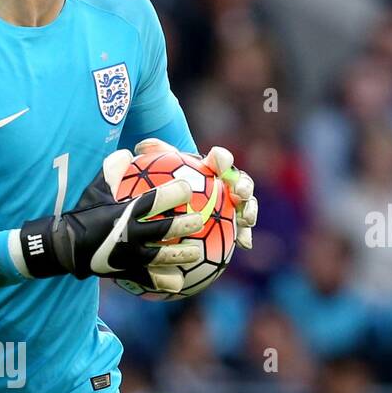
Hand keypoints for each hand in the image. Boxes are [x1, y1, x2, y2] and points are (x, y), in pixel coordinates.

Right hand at [11, 149, 202, 293]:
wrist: (64, 246)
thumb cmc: (83, 213)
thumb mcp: (95, 189)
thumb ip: (113, 170)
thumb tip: (128, 152)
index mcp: (125, 212)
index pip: (155, 201)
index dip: (175, 194)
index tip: (188, 189)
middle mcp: (129, 234)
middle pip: (164, 229)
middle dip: (184, 225)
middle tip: (199, 221)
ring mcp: (128, 256)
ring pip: (161, 257)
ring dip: (180, 255)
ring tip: (195, 253)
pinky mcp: (125, 271)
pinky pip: (147, 278)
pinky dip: (163, 282)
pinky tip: (178, 284)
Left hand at [134, 138, 258, 250]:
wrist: (181, 199)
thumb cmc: (172, 180)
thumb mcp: (161, 168)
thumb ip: (155, 156)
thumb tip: (141, 147)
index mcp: (213, 167)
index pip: (219, 159)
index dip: (221, 159)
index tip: (217, 163)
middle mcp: (228, 182)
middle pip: (240, 180)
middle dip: (244, 185)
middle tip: (239, 193)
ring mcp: (234, 201)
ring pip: (247, 203)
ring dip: (250, 209)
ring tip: (247, 220)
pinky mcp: (236, 220)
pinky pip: (243, 228)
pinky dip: (245, 234)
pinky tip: (244, 244)